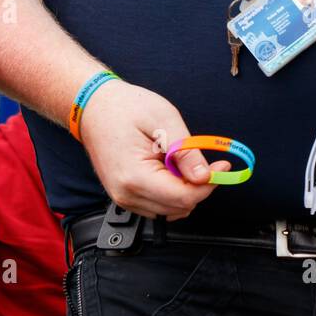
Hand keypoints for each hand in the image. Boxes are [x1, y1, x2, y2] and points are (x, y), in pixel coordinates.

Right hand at [78, 78, 230, 219]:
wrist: (93, 106)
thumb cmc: (124, 107)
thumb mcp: (163, 120)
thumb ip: (185, 152)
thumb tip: (204, 176)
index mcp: (135, 177)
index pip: (183, 197)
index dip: (209, 184)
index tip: (222, 166)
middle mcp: (126, 195)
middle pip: (178, 207)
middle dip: (198, 186)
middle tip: (205, 161)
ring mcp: (123, 198)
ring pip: (170, 210)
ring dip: (184, 189)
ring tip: (180, 160)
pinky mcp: (124, 195)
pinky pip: (157, 204)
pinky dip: (171, 191)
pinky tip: (169, 168)